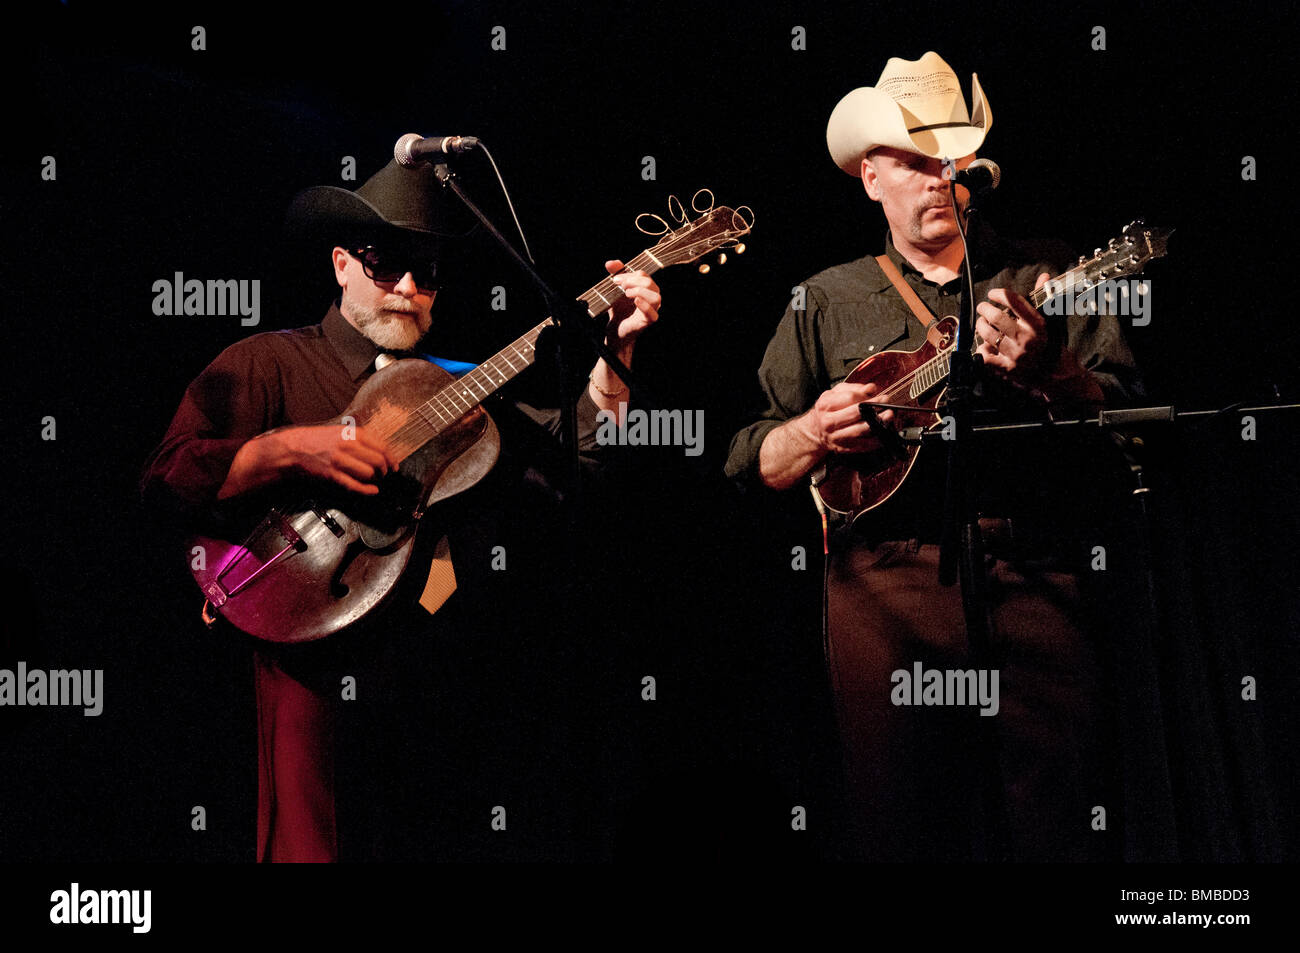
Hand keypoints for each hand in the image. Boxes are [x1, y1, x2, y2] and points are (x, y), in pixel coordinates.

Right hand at [274, 423, 398, 495]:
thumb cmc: (318, 440)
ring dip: (375, 480)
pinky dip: (367, 490)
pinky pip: (355, 485)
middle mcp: (348, 445)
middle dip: (385, 471)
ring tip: (375, 481)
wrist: (293, 449)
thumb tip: (381, 450)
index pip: (382, 446)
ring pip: (369, 473)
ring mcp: (340, 460)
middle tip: (385, 474)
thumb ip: (360, 438)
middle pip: (378, 461)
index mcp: (353, 433)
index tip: (395, 465)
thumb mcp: (341, 431)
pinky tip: (373, 491)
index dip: (392, 458)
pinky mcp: (332, 474)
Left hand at [601, 259, 660, 356]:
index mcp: (647, 289)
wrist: (615, 329)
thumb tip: (610, 262)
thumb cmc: (619, 309)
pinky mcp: (648, 322)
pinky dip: (644, 306)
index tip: (616, 280)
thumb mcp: (615, 289)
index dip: (629, 275)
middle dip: (634, 282)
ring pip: (656, 297)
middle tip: (621, 286)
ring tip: (626, 294)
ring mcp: (653, 310)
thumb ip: (615, 275)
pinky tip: (635, 301)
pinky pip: (653, 314)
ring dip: (640, 292)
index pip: (644, 276)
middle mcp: (652, 298)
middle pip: (651, 284)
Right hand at [805, 380, 894, 453]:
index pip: (850, 397)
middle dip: (874, 407)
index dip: (867, 396)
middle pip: (856, 413)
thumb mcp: (835, 394)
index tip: (880, 395)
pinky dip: (876, 439)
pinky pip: (863, 445)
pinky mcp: (844, 448)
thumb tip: (871, 388)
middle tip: (887, 404)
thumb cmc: (828, 410)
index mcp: (826, 405)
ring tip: (888, 417)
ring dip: (877, 423)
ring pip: (860, 430)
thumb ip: (854, 388)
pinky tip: (884, 432)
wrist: (816, 430)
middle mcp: (829, 422)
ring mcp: (836, 437)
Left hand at [975, 273, 1054, 384]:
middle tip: (982, 308)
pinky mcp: (1007, 368)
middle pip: (996, 317)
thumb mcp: (1046, 320)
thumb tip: (1044, 276)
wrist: (1053, 371)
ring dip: (981, 326)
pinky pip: (984, 356)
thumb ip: (1041, 297)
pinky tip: (985, 346)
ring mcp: (1016, 354)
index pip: (1014, 301)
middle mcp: (1026, 338)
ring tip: (982, 323)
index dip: (999, 294)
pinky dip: (981, 349)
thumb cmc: (1047, 342)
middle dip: (984, 309)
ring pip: (987, 334)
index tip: (992, 294)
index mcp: (1036, 324)